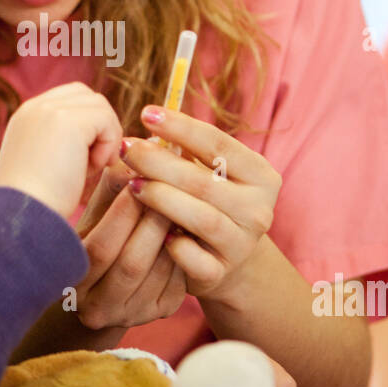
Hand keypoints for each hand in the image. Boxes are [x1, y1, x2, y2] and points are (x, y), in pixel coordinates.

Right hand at [0, 83, 122, 218]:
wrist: (21, 218)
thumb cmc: (37, 205)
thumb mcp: (44, 164)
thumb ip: (62, 142)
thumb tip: (98, 138)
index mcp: (26, 116)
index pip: (71, 98)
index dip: (89, 124)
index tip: (84, 159)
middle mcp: (34, 107)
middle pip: (88, 97)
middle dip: (100, 127)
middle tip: (94, 164)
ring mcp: (48, 110)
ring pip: (99, 105)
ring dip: (105, 137)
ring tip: (92, 169)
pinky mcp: (67, 122)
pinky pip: (105, 119)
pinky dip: (108, 144)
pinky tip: (93, 170)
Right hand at [68, 159, 187, 333]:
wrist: (107, 286)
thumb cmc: (98, 235)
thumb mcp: (95, 214)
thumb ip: (112, 186)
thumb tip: (137, 146)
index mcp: (72, 281)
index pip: (99, 246)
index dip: (121, 211)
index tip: (140, 175)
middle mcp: (96, 307)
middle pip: (132, 262)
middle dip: (153, 220)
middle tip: (173, 184)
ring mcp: (129, 314)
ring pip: (159, 272)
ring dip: (174, 233)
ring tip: (188, 198)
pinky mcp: (159, 313)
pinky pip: (177, 281)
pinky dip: (185, 250)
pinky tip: (190, 224)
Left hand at [117, 105, 281, 302]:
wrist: (222, 258)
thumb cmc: (206, 201)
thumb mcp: (205, 173)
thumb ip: (183, 152)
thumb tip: (145, 131)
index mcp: (260, 175)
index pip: (219, 144)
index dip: (181, 127)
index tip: (146, 113)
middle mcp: (259, 209)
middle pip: (205, 181)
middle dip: (160, 162)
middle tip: (127, 149)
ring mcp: (243, 244)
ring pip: (202, 218)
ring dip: (163, 199)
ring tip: (132, 185)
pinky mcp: (221, 273)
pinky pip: (195, 259)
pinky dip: (175, 247)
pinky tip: (155, 233)